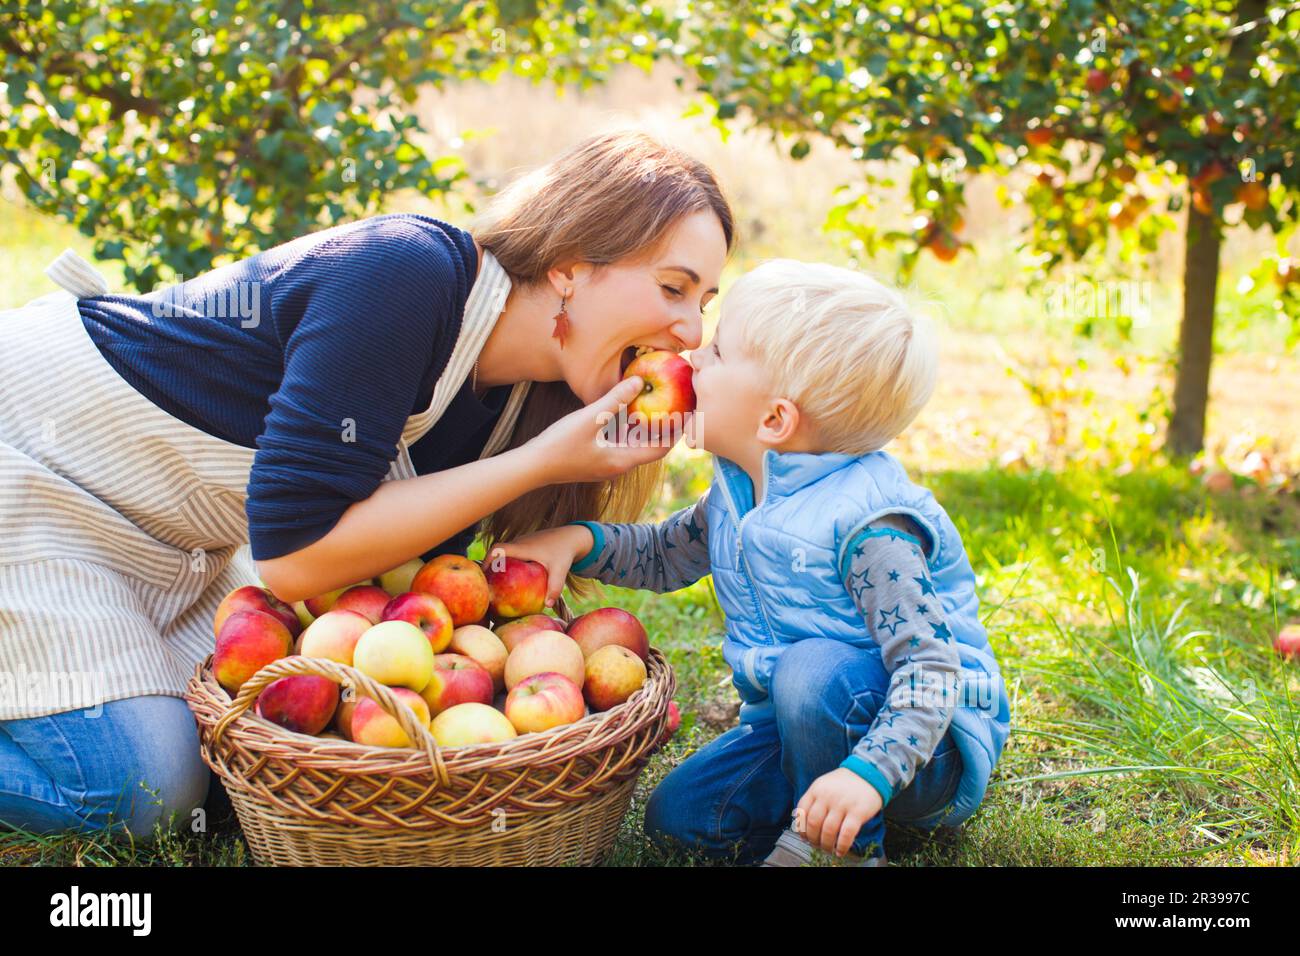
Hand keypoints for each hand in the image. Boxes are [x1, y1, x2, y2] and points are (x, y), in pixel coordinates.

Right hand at [486, 524, 593, 608]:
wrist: (571, 537)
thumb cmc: (564, 553)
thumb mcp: (560, 570)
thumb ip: (554, 587)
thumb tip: (547, 606)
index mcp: (523, 547)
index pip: (498, 549)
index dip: (487, 560)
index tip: (483, 574)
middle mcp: (519, 542)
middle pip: (497, 552)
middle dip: (490, 566)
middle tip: (487, 583)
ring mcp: (522, 541)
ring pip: (504, 552)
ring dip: (499, 564)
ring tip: (496, 583)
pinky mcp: (525, 543)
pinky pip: (512, 552)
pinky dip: (508, 562)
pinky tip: (511, 577)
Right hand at [523, 376, 681, 484]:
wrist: (532, 467)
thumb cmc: (559, 445)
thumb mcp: (589, 418)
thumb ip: (615, 399)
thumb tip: (639, 381)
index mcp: (623, 460)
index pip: (660, 448)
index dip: (676, 431)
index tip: (689, 413)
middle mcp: (619, 465)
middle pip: (650, 446)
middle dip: (663, 426)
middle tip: (676, 405)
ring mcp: (607, 464)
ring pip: (634, 444)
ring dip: (645, 427)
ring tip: (658, 404)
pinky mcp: (596, 459)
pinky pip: (620, 443)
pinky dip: (628, 429)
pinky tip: (627, 412)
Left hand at [795, 767, 883, 856]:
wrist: (868, 772)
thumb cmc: (844, 783)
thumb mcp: (824, 785)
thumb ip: (814, 801)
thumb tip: (804, 825)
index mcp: (816, 789)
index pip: (802, 812)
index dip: (801, 829)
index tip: (805, 838)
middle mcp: (827, 796)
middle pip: (814, 824)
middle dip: (813, 839)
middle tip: (817, 845)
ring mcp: (842, 804)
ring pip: (828, 831)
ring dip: (826, 845)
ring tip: (828, 849)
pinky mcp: (858, 812)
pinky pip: (846, 834)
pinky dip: (842, 846)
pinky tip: (840, 851)